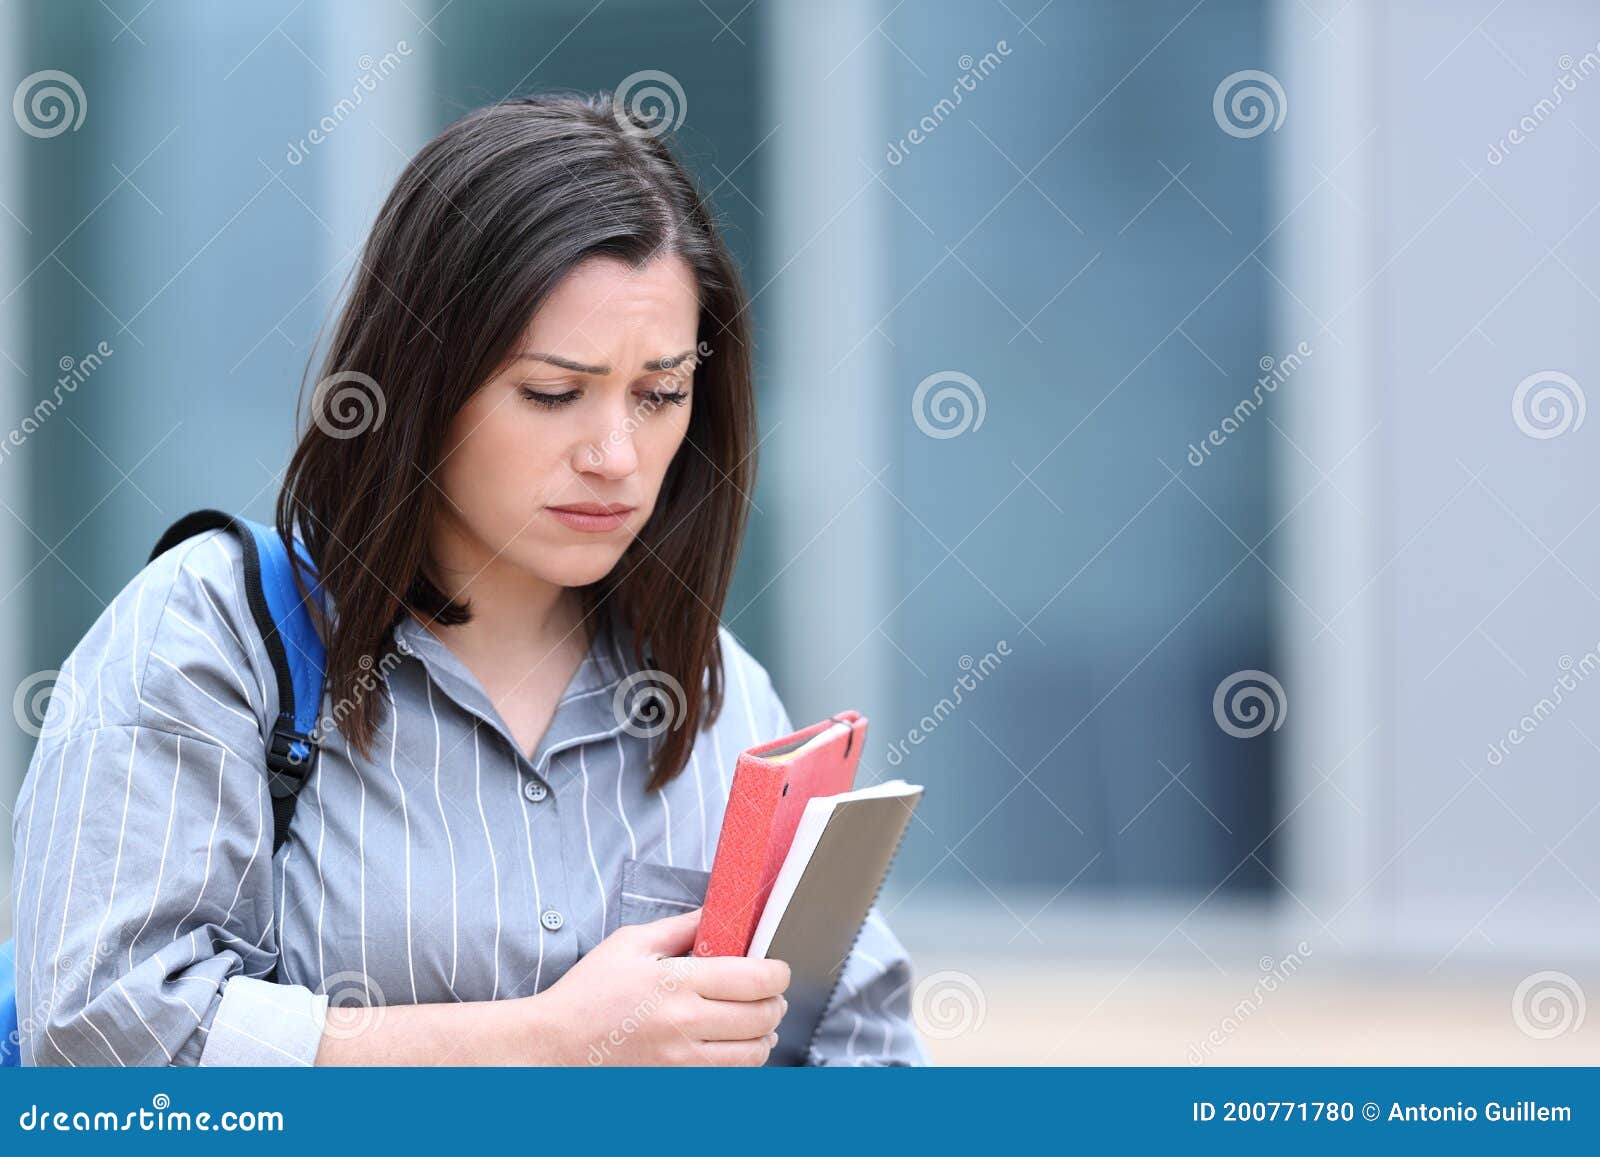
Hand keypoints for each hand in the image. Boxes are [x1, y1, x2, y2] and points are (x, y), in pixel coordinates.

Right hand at [524, 907, 790, 1065]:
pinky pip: (729, 1076)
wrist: (556, 1046)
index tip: (776, 967)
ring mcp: (682, 1060)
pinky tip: (731, 1043)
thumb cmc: (589, 991)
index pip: (755, 980)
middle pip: (763, 1017)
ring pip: (754, 1054)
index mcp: (676, 982)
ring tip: (755, 1019)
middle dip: (776, 1001)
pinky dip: (741, 1060)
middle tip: (770, 991)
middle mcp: (684, 1024)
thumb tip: (718, 912)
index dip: (778, 972)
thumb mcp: (630, 943)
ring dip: (764, 1034)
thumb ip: (680, 927)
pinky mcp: (677, 1082)